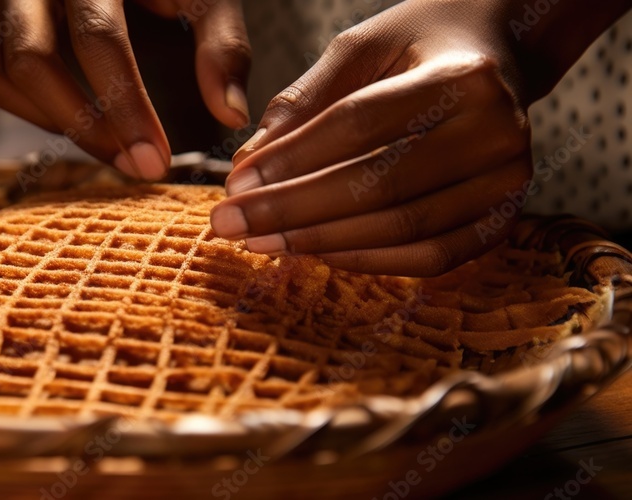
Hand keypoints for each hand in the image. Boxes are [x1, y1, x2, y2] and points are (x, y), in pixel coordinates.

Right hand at [0, 0, 251, 179]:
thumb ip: (222, 45)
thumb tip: (231, 117)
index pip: (97, 39)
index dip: (125, 108)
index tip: (157, 162)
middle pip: (34, 60)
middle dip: (86, 126)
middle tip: (137, 167)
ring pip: (1, 70)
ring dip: (55, 122)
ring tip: (111, 149)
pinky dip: (26, 108)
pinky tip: (75, 120)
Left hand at [211, 0, 537, 276]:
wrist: (500, 53)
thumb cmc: (419, 46)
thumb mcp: (360, 49)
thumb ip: (302, 103)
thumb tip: (247, 166)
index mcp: (461, 76)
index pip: (359, 127)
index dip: (291, 161)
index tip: (234, 186)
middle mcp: (497, 132)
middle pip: (379, 187)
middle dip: (293, 212)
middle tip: (230, 224)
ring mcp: (508, 182)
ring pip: (403, 230)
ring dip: (322, 242)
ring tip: (261, 241)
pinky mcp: (502, 219)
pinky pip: (429, 258)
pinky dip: (367, 260)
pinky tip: (316, 252)